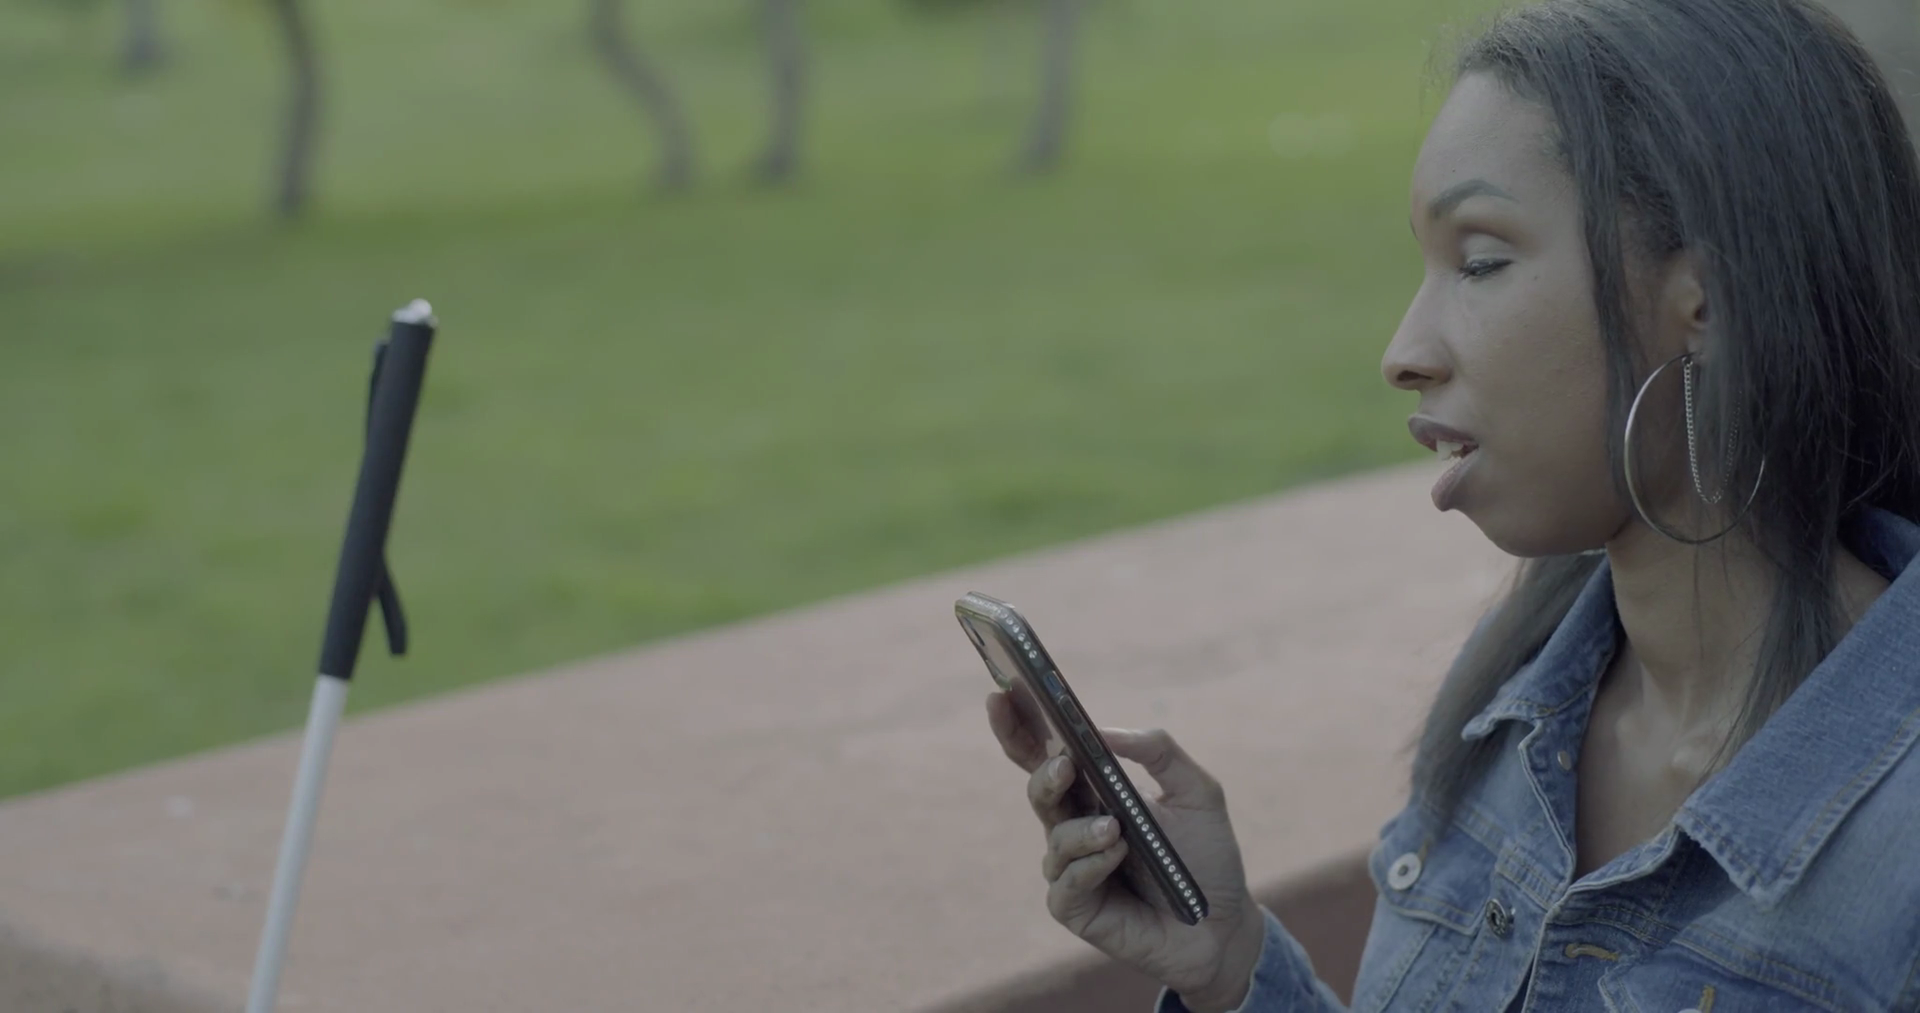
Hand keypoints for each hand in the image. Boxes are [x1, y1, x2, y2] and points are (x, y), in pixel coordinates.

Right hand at [986, 690, 1267, 1010]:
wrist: (1224, 926)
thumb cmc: (1207, 858)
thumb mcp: (1198, 793)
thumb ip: (1159, 751)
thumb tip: (1104, 731)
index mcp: (1096, 793)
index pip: (1046, 756)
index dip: (1018, 727)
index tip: (1001, 695)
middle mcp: (1076, 827)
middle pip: (1038, 790)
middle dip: (1043, 773)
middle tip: (1064, 764)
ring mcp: (1072, 868)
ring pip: (1054, 838)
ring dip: (1081, 830)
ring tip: (1115, 830)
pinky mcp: (1075, 907)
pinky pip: (1064, 883)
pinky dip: (1088, 865)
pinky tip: (1114, 857)